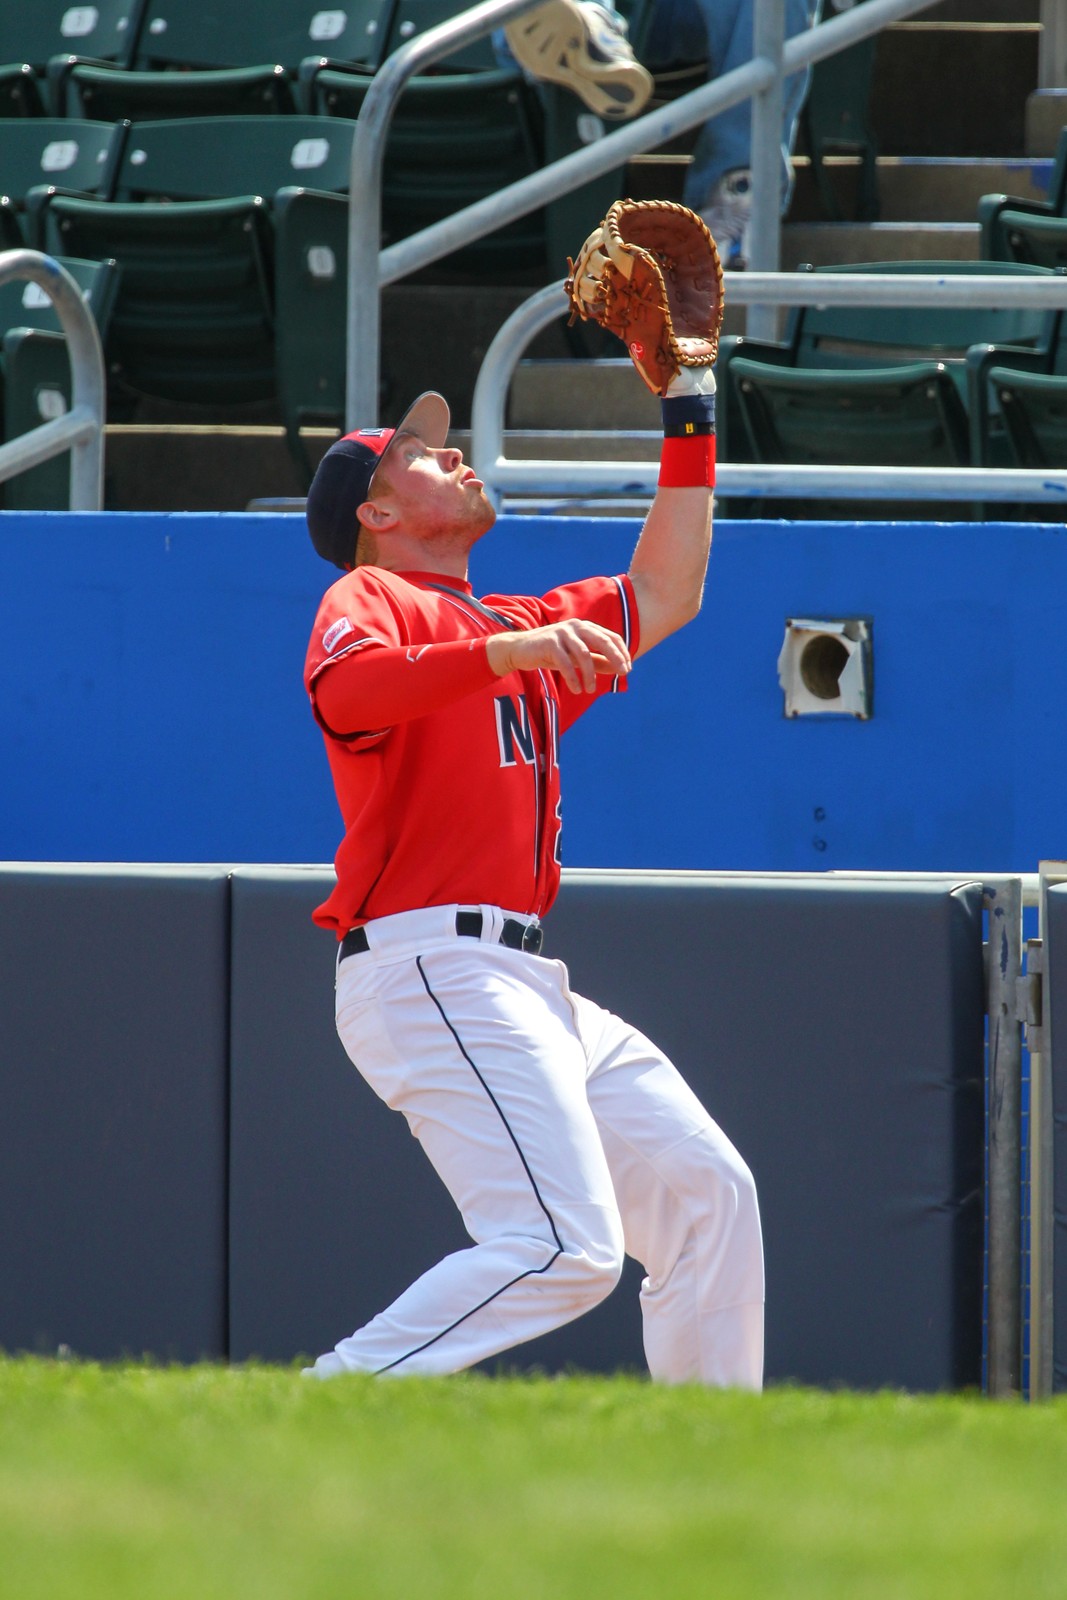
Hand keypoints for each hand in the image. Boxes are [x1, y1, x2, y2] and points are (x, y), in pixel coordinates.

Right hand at [486, 620, 631, 693]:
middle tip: (624, 674)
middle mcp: (576, 626)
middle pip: (602, 641)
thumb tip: (619, 668)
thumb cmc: (551, 653)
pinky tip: (577, 689)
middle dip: (615, 658)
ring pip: (584, 654)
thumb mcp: (577, 658)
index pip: (611, 637)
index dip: (622, 652)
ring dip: (590, 675)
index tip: (627, 669)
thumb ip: (598, 661)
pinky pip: (565, 662)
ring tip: (590, 690)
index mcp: (585, 627)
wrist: (520, 649)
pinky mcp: (549, 643)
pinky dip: (572, 678)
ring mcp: (562, 633)